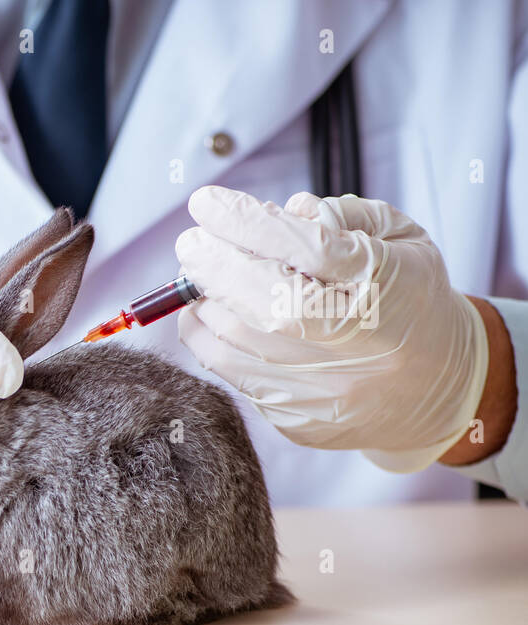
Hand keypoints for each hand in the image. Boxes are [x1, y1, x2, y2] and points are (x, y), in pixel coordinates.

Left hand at [175, 186, 489, 471]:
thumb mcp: (398, 238)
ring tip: (201, 277)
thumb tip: (274, 212)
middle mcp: (356, 342)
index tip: (206, 204)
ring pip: (237, 338)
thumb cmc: (406, 297)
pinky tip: (209, 314)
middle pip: (267, 299)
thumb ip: (339, 215)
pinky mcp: (297, 419)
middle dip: (213, 265)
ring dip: (204, 300)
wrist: (435, 387)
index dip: (247, 223)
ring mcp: (324, 387)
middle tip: (190, 243)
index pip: (308, 247)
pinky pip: (230, 372)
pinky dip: (208, 336)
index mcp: (386, 285)